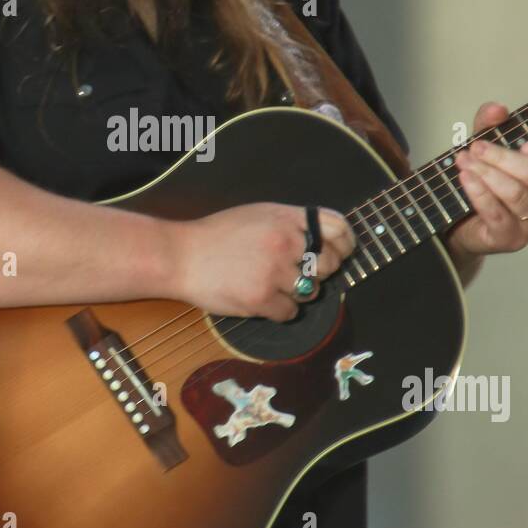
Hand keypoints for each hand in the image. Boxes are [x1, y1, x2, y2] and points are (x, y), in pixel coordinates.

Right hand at [170, 203, 355, 322]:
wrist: (182, 256)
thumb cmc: (217, 236)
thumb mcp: (258, 215)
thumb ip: (291, 223)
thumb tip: (325, 240)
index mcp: (287, 218)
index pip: (338, 227)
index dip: (345, 243)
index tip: (341, 252)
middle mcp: (285, 242)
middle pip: (330, 264)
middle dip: (317, 273)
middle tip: (295, 273)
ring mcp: (275, 271)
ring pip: (311, 292)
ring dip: (296, 293)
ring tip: (270, 284)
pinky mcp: (262, 298)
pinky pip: (291, 312)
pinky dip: (278, 310)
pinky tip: (260, 298)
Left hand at [451, 101, 527, 257]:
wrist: (461, 220)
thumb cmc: (483, 179)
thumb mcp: (485, 144)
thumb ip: (490, 123)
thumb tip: (497, 109)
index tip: (526, 144)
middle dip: (502, 157)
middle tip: (476, 147)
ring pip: (517, 195)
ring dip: (487, 174)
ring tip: (464, 161)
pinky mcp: (511, 238)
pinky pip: (498, 215)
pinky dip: (479, 194)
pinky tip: (465, 179)